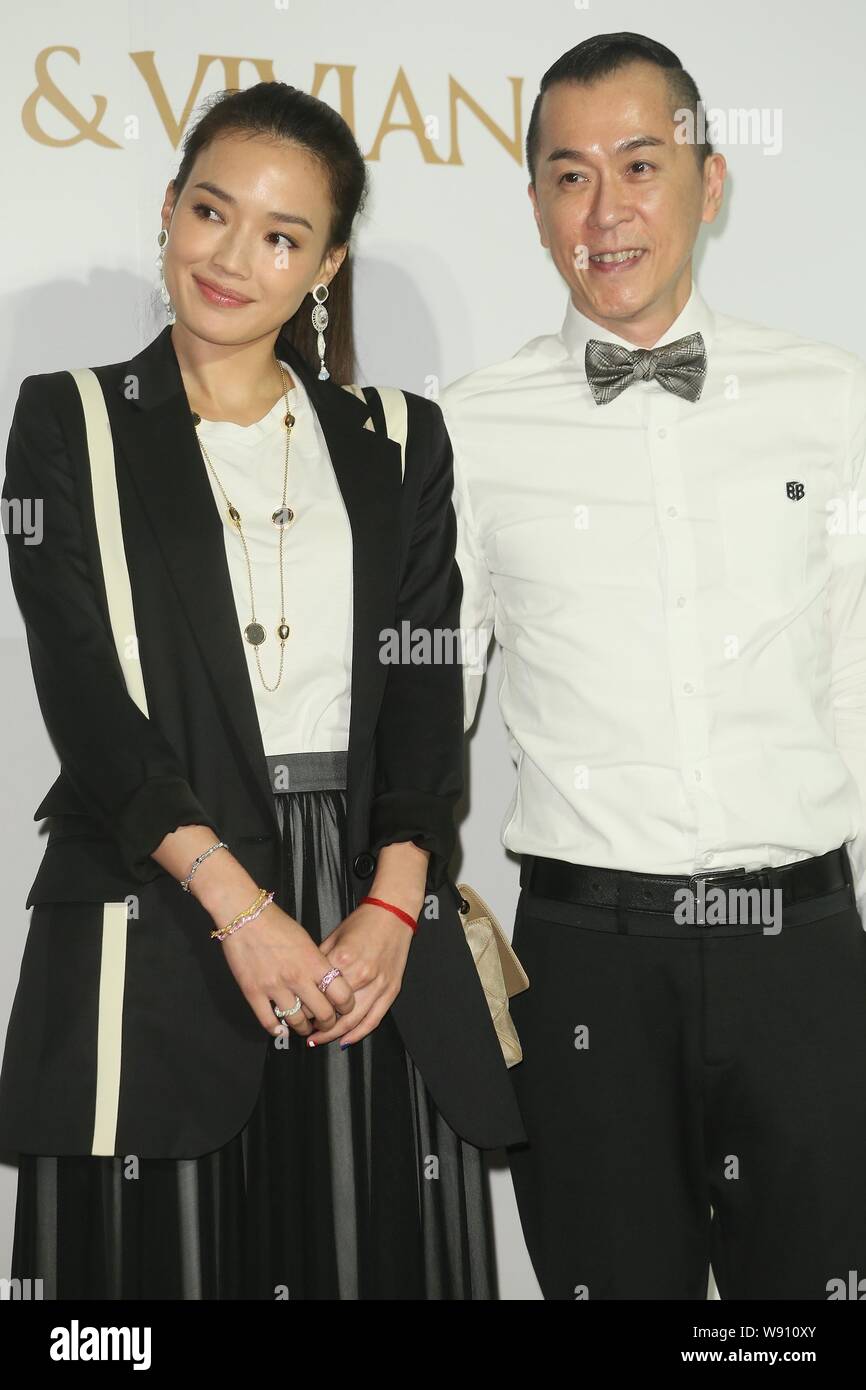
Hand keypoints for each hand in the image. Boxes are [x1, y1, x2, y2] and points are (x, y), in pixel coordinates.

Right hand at [219, 900, 355, 1039]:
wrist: (245, 915)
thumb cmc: (275, 923)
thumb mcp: (306, 940)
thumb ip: (316, 963)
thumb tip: (323, 983)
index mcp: (314, 962)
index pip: (342, 994)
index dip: (347, 1006)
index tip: (344, 1008)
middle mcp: (297, 977)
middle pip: (323, 1014)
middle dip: (327, 1023)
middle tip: (325, 1023)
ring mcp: (274, 987)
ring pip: (297, 1021)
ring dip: (303, 1028)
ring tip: (303, 1027)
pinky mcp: (253, 992)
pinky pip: (268, 1021)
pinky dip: (276, 1029)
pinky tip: (280, 1029)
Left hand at [304, 900, 415, 1046]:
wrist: (393, 913)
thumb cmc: (363, 922)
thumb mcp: (333, 937)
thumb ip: (318, 961)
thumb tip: (303, 982)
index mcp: (342, 958)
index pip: (317, 992)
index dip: (303, 1005)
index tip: (294, 1010)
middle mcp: (360, 974)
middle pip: (332, 1010)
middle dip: (315, 1023)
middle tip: (303, 1028)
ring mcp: (378, 985)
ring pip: (352, 1021)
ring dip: (333, 1034)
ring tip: (318, 1039)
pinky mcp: (391, 991)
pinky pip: (373, 1020)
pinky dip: (358, 1034)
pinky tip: (345, 1040)